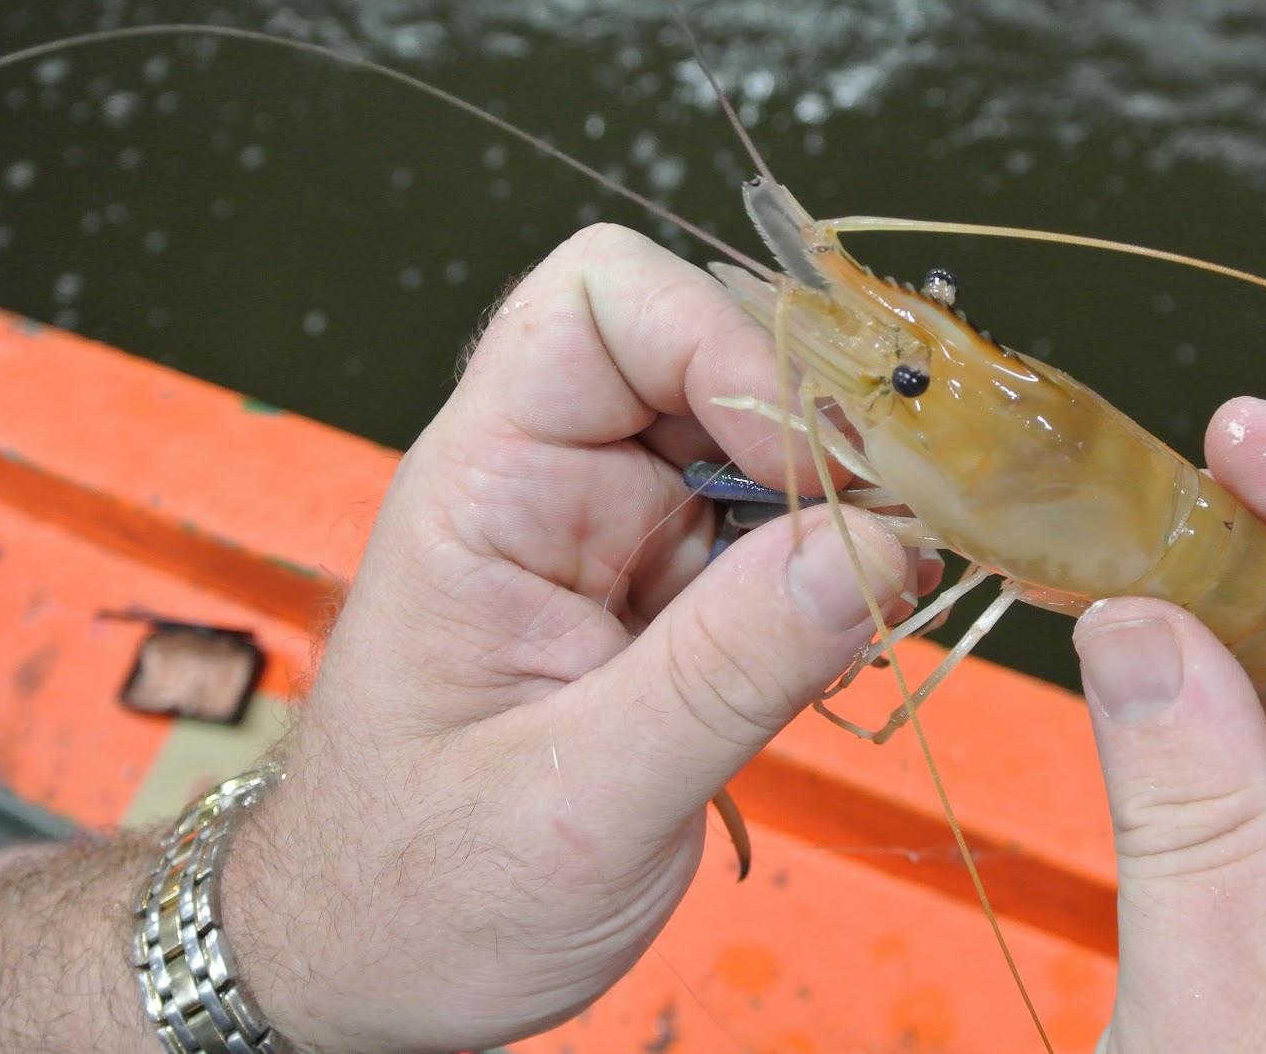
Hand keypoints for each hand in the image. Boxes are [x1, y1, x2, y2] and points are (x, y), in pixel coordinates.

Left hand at [219, 225, 925, 1052]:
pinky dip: (831, 569)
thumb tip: (876, 548)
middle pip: (703, 351)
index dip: (720, 341)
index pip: (599, 303)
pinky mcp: (664, 597)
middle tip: (890, 529)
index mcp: (485, 489)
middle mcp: (552, 487)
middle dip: (812, 422)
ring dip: (836, 502)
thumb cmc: (417, 889)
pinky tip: (842, 637)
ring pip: (756, 442)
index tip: (808, 460)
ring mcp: (615, 539)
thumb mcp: (581, 800)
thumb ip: (730, 671)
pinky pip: (772, 534)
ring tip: (874, 598)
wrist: (376, 964)